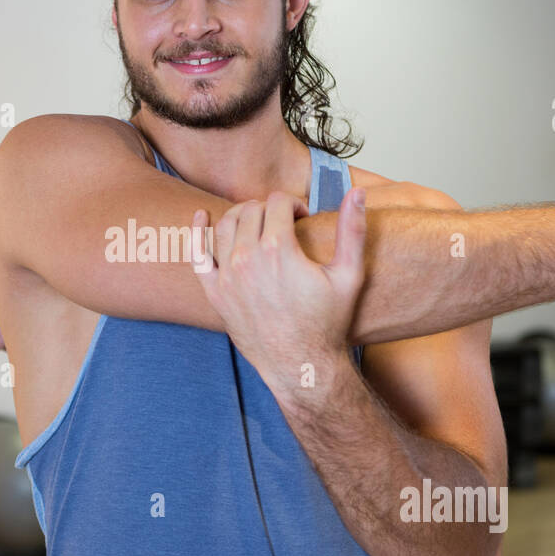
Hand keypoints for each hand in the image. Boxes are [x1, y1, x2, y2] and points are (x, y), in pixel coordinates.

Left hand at [193, 188, 366, 392]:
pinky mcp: (216, 293)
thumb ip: (352, 230)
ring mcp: (227, 276)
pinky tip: (201, 215)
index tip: (303, 218)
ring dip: (243, 215)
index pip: (277, 202)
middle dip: (270, 209)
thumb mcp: (349, 275)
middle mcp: (247, 259)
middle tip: (284, 223)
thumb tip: (358, 192)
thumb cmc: (327, 322)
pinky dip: (196, 232)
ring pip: (226, 224)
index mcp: (277, 250)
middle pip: (251, 209)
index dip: (294, 204)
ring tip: (259, 222)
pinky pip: (198, 255)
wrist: (301, 364)